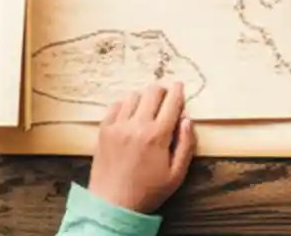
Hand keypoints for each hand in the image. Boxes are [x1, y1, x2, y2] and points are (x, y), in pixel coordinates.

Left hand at [87, 82, 196, 213]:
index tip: (179, 86)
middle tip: (165, 98)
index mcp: (157, 136)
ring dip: (143, 98)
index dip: (177, 91)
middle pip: (152, 92)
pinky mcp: (104, 130)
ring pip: (133, 95)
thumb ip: (186, 144)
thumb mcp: (176, 174)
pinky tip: (129, 114)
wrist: (113, 204)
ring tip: (146, 109)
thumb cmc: (148, 191)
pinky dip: (125, 105)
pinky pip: (115, 105)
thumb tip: (187, 120)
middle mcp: (137, 126)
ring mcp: (118, 126)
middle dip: (162, 91)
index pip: (171, 102)